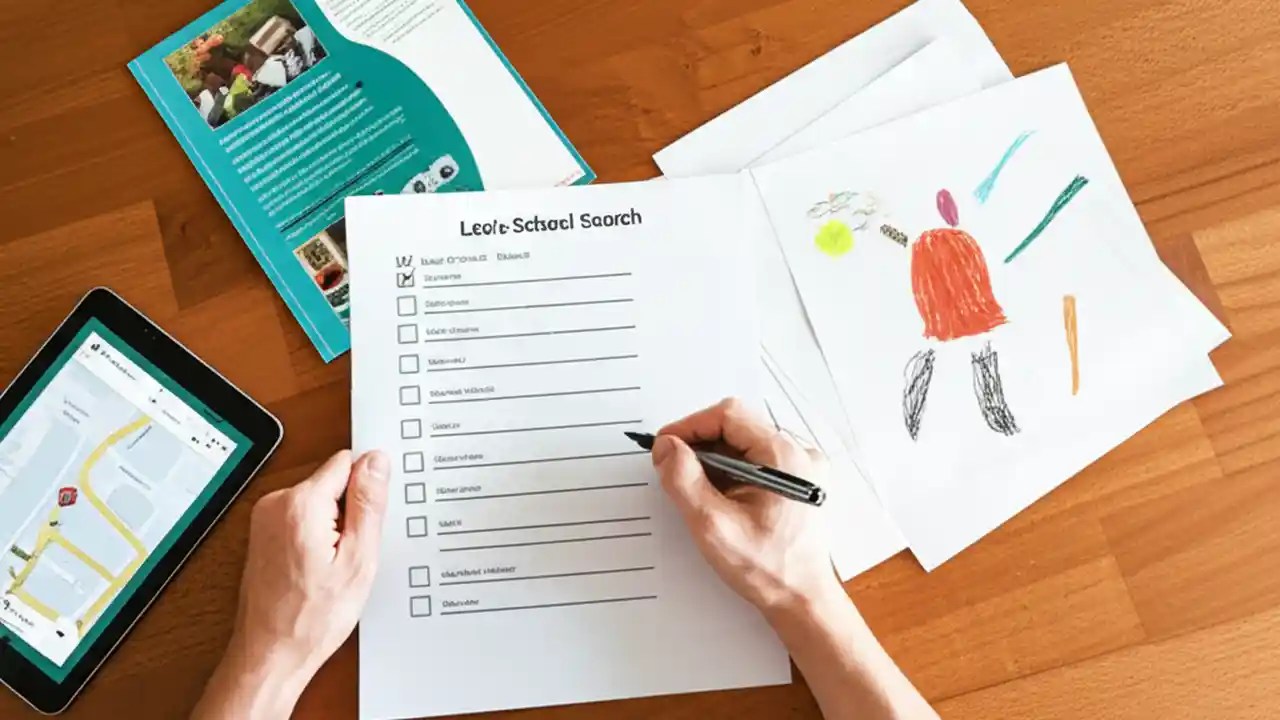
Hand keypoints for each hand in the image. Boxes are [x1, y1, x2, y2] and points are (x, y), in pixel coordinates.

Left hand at [192, 450, 389, 718]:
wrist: (270, 654)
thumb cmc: (310, 619)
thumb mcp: (358, 560)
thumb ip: (368, 504)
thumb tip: (377, 461)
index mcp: (300, 503)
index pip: (348, 462)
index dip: (368, 490)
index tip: (368, 521)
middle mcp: (276, 504)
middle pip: (333, 482)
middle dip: (350, 512)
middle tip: (352, 553)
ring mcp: (265, 519)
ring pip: (319, 502)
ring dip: (333, 528)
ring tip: (332, 566)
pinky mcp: (263, 534)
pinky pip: (303, 519)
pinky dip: (316, 538)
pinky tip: (318, 570)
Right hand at [653, 398, 842, 617]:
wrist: (802, 600)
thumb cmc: (767, 569)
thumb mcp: (713, 526)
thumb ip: (684, 480)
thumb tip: (666, 447)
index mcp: (784, 458)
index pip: (729, 416)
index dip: (690, 425)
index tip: (666, 445)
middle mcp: (799, 455)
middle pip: (738, 427)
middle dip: (701, 444)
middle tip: (675, 468)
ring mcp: (802, 468)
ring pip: (745, 443)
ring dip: (715, 459)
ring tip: (699, 491)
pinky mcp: (798, 481)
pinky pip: (758, 460)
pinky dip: (732, 471)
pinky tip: (721, 498)